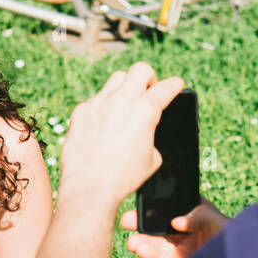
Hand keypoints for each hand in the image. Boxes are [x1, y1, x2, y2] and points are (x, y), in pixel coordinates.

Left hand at [58, 63, 184, 209]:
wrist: (89, 187)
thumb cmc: (123, 177)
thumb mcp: (152, 159)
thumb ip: (151, 136)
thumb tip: (145, 134)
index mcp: (146, 110)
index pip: (167, 88)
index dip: (174, 86)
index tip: (176, 85)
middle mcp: (122, 100)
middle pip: (141, 70)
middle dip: (149, 78)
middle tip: (148, 92)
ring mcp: (99, 102)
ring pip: (116, 79)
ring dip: (125, 88)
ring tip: (124, 105)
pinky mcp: (81, 111)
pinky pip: (96, 100)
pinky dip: (103, 108)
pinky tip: (103, 124)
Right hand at [119, 198, 229, 257]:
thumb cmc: (233, 238)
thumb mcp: (215, 220)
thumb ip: (197, 217)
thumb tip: (177, 222)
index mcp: (190, 217)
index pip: (168, 209)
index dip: (153, 206)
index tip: (141, 204)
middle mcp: (181, 234)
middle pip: (157, 228)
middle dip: (141, 224)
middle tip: (127, 221)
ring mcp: (177, 252)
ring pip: (154, 246)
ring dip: (141, 242)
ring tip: (132, 242)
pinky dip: (148, 256)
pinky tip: (141, 250)